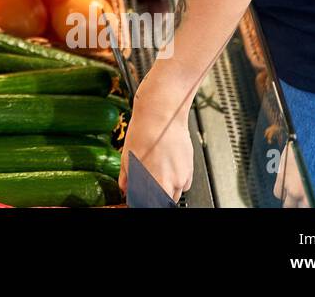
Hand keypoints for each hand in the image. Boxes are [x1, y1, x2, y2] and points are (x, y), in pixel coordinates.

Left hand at [119, 65, 194, 202]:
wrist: (162, 112)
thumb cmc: (145, 130)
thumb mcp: (127, 154)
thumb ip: (126, 176)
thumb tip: (125, 188)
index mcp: (151, 182)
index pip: (146, 203)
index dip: (141, 201)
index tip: (137, 197)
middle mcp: (168, 183)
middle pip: (162, 201)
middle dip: (154, 197)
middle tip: (147, 185)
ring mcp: (180, 177)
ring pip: (174, 195)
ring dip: (165, 190)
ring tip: (157, 173)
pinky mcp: (189, 170)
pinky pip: (184, 185)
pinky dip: (176, 181)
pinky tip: (168, 168)